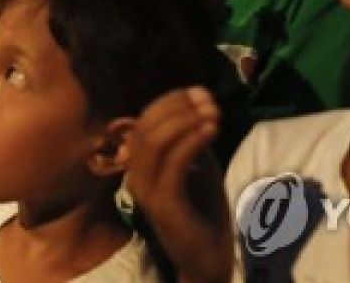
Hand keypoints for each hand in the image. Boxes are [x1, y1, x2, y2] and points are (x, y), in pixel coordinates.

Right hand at [126, 87, 232, 282]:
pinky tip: (211, 131)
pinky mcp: (163, 203)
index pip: (145, 120)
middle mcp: (135, 175)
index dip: (172, 100)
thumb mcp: (199, 166)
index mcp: (140, 164)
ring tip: (213, 114)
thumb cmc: (203, 211)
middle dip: (179, 107)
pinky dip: (192, 141)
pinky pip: (173, 163)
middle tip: (209, 101)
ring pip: (155, 142)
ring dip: (186, 121)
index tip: (201, 92)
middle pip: (147, 126)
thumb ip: (191, 139)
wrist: (208, 258)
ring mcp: (146, 190)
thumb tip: (196, 105)